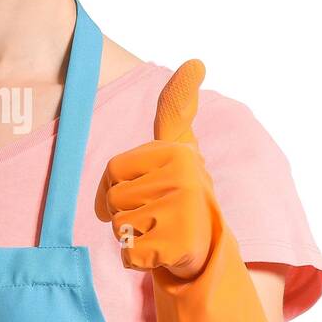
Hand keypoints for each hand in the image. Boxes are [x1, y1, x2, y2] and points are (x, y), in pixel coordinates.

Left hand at [94, 59, 215, 278]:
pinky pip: (129, 255)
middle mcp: (183, 175)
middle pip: (112, 200)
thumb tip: (196, 61)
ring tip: (160, 229)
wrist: (208, 244)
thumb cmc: (180, 190)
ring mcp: (182, 211)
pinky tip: (162, 251)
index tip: (150, 189)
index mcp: (176, 150)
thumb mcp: (179, 143)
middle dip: (125, 213)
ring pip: (119, 228)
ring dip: (132, 235)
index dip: (117, 188)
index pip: (113, 171)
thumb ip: (178, 104)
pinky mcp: (178, 245)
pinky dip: (138, 259)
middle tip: (156, 213)